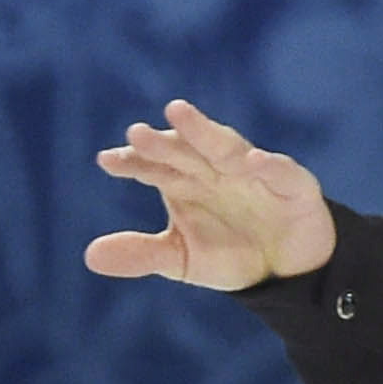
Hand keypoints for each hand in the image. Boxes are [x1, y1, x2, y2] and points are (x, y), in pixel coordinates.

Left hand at [87, 97, 338, 289]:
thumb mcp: (181, 259)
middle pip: (186, 151)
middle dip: (163, 142)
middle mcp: (217, 170)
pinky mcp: (293, 184)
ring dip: (204, 131)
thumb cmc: (230, 254)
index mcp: (187, 183)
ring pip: (226, 147)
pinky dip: (269, 165)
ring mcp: (254, 173)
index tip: (105, 160)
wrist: (287, 269)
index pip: (155, 167)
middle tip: (135, 133)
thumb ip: (141, 253)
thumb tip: (88, 256)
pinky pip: (281, 171)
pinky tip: (253, 162)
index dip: (133, 162)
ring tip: (179, 114)